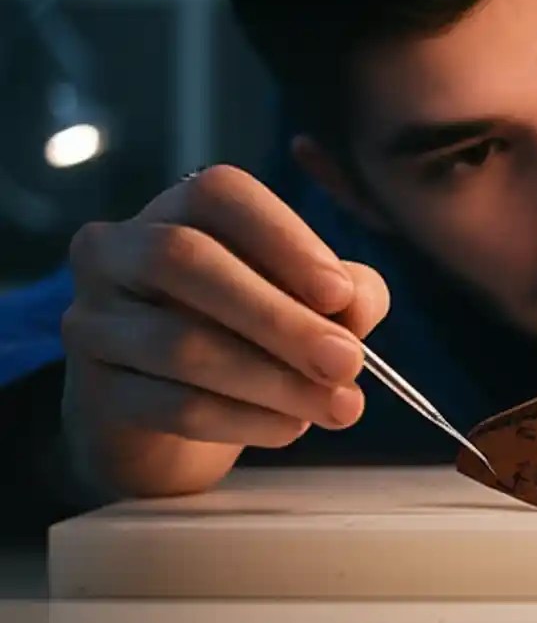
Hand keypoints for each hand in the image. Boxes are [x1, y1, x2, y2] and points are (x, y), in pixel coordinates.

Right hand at [61, 165, 389, 495]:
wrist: (178, 411)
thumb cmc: (253, 335)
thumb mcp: (309, 301)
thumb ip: (347, 293)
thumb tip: (355, 307)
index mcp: (180, 210)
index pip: (220, 195)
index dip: (284, 239)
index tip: (339, 293)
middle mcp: (120, 251)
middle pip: (186, 261)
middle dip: (279, 317)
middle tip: (348, 362)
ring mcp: (95, 320)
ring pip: (179, 344)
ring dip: (272, 380)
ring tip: (335, 406)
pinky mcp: (96, 392)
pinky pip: (171, 405)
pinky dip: (243, 420)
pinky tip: (290, 427)